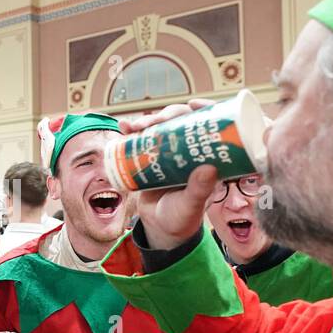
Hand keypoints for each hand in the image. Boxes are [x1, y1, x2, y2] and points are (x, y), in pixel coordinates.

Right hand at [118, 101, 221, 250]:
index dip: (203, 110)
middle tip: (154, 121)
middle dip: (167, 115)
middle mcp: (188, 151)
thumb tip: (209, 169)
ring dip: (147, 120)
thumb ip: (199, 190)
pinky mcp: (150, 157)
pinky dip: (130, 132)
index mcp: (205, 157)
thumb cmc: (182, 218)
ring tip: (134, 126)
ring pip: (161, 127)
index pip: (208, 125)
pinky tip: (123, 127)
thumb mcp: (191, 205)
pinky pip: (141, 140)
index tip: (195, 104)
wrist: (160, 228)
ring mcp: (169, 153)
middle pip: (181, 121)